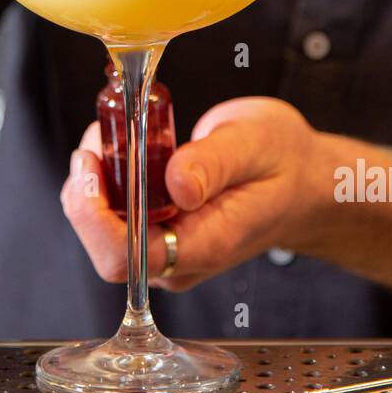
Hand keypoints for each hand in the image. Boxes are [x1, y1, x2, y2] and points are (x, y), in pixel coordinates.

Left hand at [61, 97, 321, 290]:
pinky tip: (123, 147)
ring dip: (95, 179)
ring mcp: (167, 249)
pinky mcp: (159, 232)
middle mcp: (178, 259)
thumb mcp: (256, 145)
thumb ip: (215, 164)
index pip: (123, 256)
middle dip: (88, 189)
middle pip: (103, 244)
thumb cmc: (285, 164)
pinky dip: (107, 178)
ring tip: (115, 133)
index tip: (90, 161)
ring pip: (103, 228)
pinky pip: (115, 215)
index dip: (92, 214)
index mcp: (203, 246)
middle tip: (103, 135)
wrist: (303, 181)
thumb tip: (177, 185)